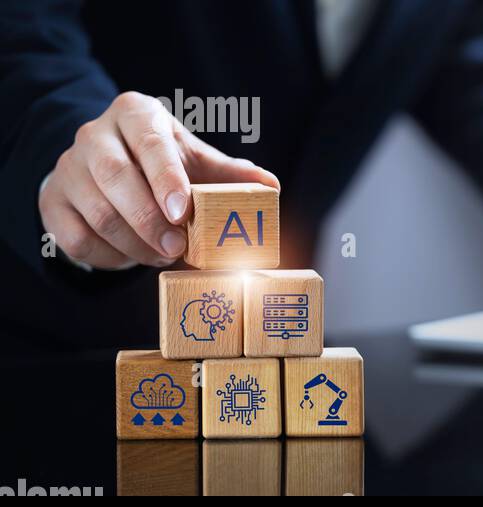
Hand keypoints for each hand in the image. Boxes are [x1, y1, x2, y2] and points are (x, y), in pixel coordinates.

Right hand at [38, 91, 278, 268]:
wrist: (104, 170)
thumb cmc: (161, 164)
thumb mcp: (195, 160)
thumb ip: (229, 174)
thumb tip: (270, 186)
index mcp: (135, 114)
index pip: (150, 142)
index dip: (166, 177)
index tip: (183, 211)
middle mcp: (94, 135)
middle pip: (115, 177)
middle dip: (149, 219)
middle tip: (177, 248)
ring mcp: (68, 168)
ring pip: (97, 212)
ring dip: (135, 243)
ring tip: (163, 255)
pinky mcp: (52, 202)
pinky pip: (77, 237)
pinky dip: (109, 256)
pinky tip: (133, 257)